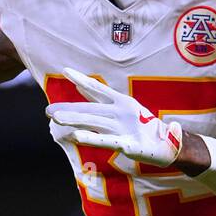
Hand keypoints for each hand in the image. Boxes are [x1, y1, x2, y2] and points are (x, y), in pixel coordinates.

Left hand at [46, 67, 181, 166]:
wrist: (168, 144)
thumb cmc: (140, 124)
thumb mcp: (121, 107)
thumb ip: (99, 97)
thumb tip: (79, 86)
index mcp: (121, 100)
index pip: (97, 88)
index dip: (82, 79)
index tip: (66, 71)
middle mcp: (121, 111)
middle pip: (90, 109)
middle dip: (68, 109)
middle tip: (48, 111)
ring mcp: (124, 127)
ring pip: (94, 122)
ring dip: (74, 120)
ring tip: (56, 118)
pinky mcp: (127, 144)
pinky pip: (105, 141)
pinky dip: (91, 138)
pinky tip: (76, 137)